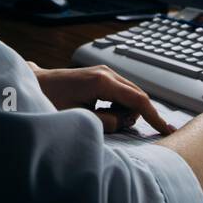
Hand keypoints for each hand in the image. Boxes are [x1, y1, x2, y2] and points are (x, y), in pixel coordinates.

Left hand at [28, 62, 176, 134]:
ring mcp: (103, 72)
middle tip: (117, 128)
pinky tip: (101, 112)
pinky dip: (117, 105)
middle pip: (137, 96)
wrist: (34, 86)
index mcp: (103, 82)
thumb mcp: (80, 118)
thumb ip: (107, 122)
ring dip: (124, 110)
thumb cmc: (50, 102)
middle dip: (135, 115)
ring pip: (129, 95)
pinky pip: (119, 92)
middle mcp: (106, 73)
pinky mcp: (99, 76)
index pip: (138, 100)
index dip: (155, 117)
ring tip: (102, 119)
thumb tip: (125, 121)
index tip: (168, 130)